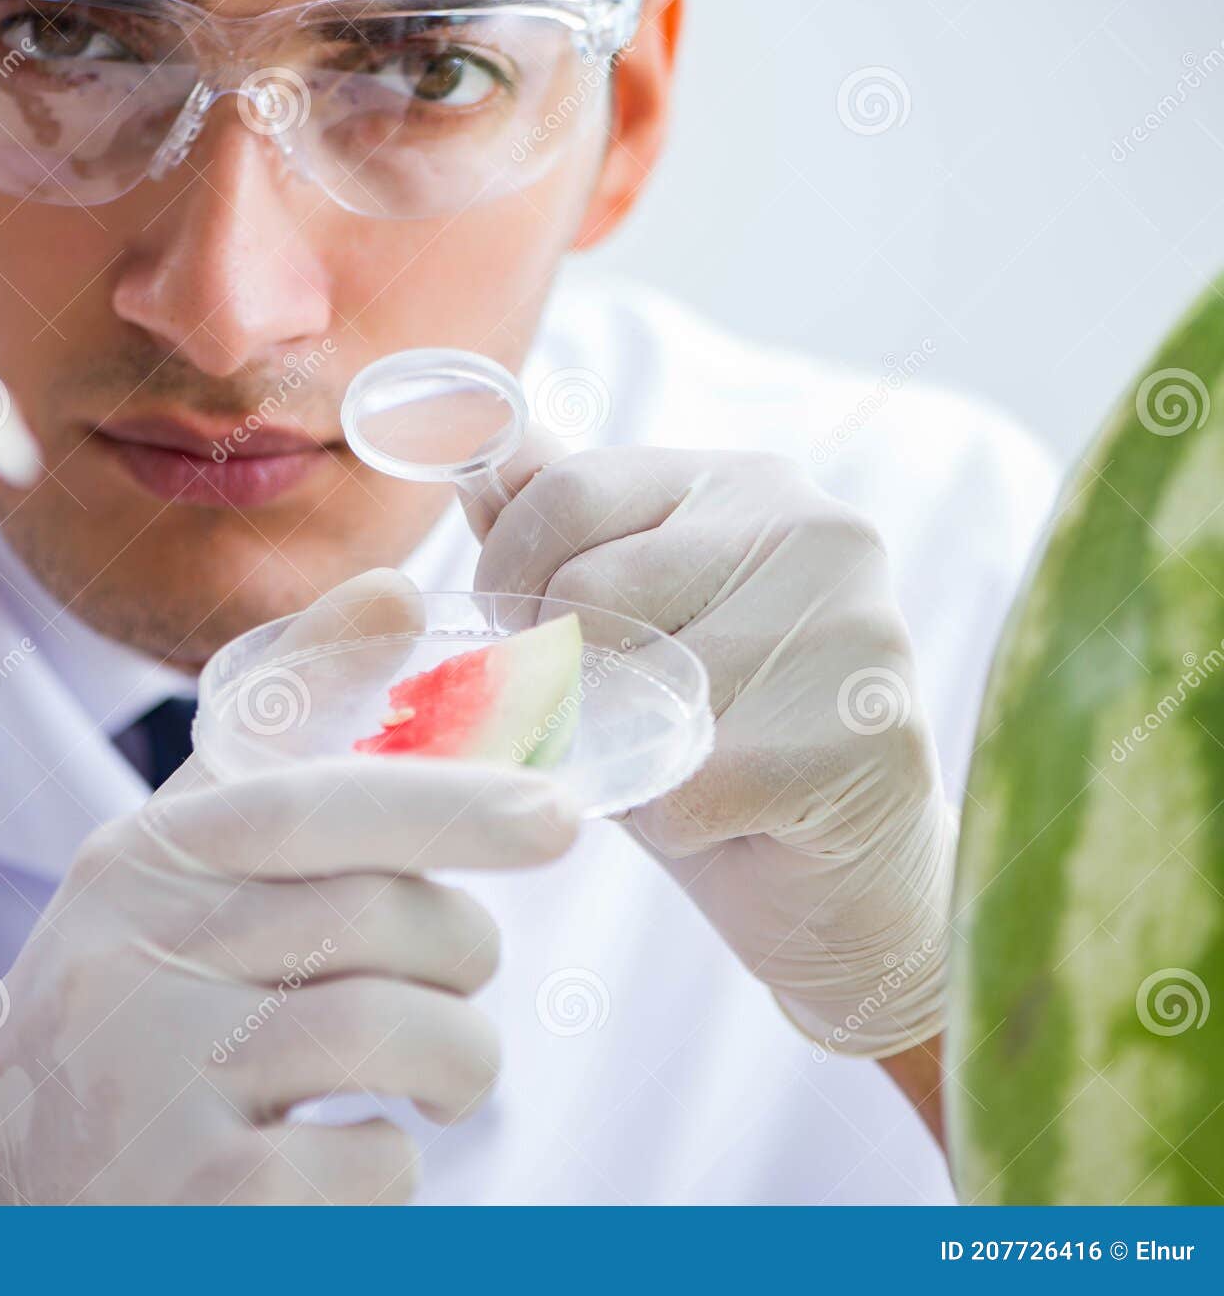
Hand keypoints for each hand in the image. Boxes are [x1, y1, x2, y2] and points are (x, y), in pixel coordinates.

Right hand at [0, 574, 580, 1204]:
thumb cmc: (128, 977)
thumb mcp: (179, 840)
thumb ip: (289, 716)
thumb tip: (398, 588)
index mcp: (145, 860)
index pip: (309, 804)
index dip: (448, 800)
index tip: (562, 815)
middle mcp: (136, 961)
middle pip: (374, 920)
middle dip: (463, 945)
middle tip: (461, 971)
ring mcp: (153, 1091)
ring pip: (388, 1035)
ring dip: (461, 1055)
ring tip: (446, 1073)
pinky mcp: (189, 1209)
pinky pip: (366, 1170)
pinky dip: (399, 1163)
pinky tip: (356, 1153)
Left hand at [475, 448, 949, 1057]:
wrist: (844, 892)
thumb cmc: (715, 746)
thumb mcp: (623, 624)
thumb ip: (558, 538)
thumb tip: (477, 448)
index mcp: (742, 483)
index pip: (564, 493)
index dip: (513, 581)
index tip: (536, 639)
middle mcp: (809, 526)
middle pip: (585, 587)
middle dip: (570, 680)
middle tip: (626, 723)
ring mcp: (848, 622)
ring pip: (630, 688)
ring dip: (628, 758)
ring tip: (693, 768)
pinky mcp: (862, 729)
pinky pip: (686, 783)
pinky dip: (679, 823)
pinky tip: (737, 819)